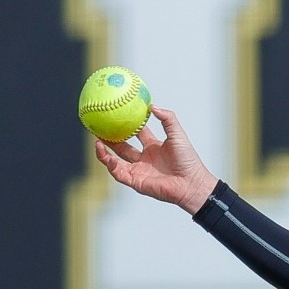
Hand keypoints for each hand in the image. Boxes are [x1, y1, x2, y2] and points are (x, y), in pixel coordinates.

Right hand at [94, 106, 220, 214]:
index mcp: (154, 147)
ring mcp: (139, 171)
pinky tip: (109, 157)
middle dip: (110, 139)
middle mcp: (144, 159)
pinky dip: (112, 166)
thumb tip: (152, 105)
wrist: (192, 183)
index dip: (126, 125)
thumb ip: (167, 118)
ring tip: (97, 142)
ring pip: (116, 162)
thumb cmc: (188, 160)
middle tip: (98, 128)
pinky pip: (119, 174)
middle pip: (122, 148)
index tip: (116, 115)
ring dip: (105, 153)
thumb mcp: (177, 134)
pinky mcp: (137, 182)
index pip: (136, 133)